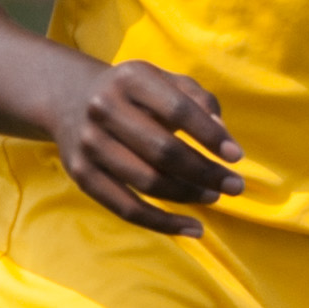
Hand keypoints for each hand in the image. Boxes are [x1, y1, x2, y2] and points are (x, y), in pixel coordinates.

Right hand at [46, 59, 244, 237]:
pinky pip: (126, 209)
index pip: (178, 110)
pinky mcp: (81, 174)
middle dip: (205, 172)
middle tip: (235, 186)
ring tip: (214, 197)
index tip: (236, 156)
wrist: (72, 98)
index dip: (210, 135)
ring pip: (147, 182)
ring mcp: (89, 143)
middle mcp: (104, 109)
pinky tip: (192, 228)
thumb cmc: (136, 93)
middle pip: (163, 150)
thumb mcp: (166, 81)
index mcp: (131, 79)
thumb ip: (199, 101)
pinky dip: (162, 223)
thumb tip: (224, 138)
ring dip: (188, 195)